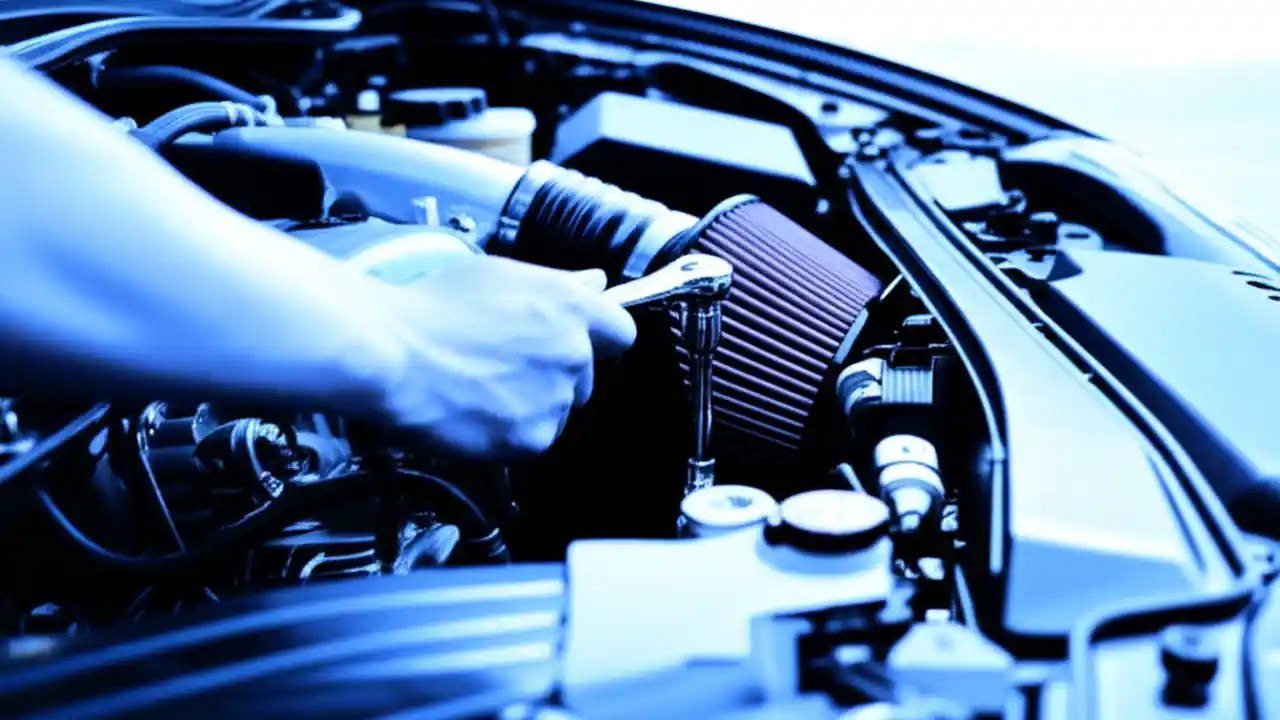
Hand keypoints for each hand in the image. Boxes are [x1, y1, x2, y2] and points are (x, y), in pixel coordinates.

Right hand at [377, 255, 635, 458]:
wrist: (390, 354)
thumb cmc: (432, 307)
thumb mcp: (499, 276)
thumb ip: (557, 285)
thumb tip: (596, 284)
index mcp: (570, 306)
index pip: (621, 331)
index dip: (598, 338)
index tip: (575, 341)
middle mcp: (573, 353)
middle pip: (585, 375)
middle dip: (555, 373)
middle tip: (505, 363)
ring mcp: (555, 400)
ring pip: (559, 410)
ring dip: (533, 404)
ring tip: (482, 386)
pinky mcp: (532, 439)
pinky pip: (534, 438)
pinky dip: (511, 432)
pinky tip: (476, 411)